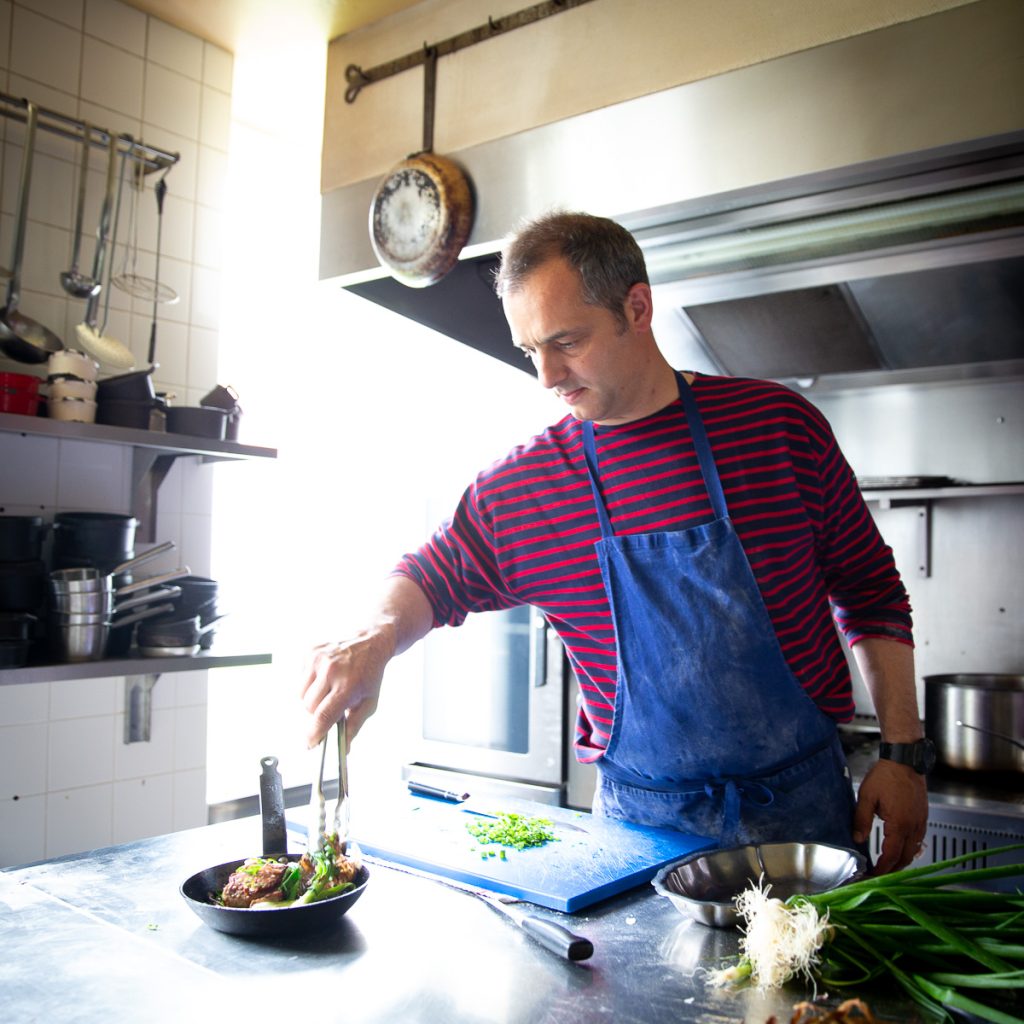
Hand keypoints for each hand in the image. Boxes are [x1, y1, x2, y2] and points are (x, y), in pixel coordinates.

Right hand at [300, 626, 394, 748]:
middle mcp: (331, 671)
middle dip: (318, 712)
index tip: (310, 743)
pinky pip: (301, 679)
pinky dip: (310, 682)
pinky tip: (324, 676)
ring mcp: (319, 659)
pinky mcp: (311, 652)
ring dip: (312, 698)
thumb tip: (343, 749)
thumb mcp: (370, 703)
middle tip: (331, 705)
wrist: (370, 643)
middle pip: (309, 708)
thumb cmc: (370, 675)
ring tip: (329, 689)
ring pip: (302, 694)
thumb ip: (354, 727)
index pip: (323, 716)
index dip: (314, 734)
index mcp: (348, 686)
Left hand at [852, 758, 927, 874]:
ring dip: (901, 861)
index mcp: (899, 824)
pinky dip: (909, 850)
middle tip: (878, 875)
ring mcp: (921, 822)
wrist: (905, 760)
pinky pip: (918, 840)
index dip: (882, 869)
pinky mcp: (923, 817)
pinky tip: (899, 849)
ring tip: (887, 865)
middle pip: (906, 858)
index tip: (872, 875)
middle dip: (892, 870)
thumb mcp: (867, 797)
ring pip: (914, 851)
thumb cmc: (886, 776)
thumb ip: (861, 819)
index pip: (891, 855)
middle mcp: (914, 826)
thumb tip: (857, 839)